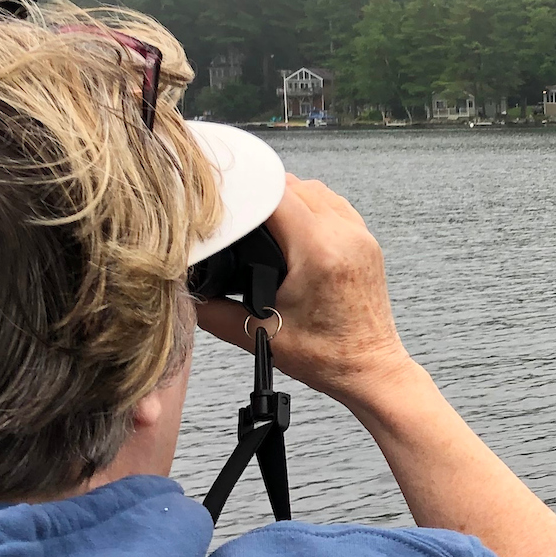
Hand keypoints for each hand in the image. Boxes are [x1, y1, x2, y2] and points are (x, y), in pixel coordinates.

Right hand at [194, 175, 413, 405]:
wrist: (369, 370)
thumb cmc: (329, 357)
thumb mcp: (259, 335)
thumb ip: (214, 311)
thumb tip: (186, 292)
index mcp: (319, 252)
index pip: (275, 195)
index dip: (244, 192)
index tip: (224, 199)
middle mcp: (344, 236)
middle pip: (293, 186)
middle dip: (261, 195)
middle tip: (238, 216)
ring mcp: (360, 236)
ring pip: (316, 190)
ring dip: (287, 197)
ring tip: (262, 222)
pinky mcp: (366, 243)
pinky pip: (334, 205)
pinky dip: (311, 207)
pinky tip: (292, 228)